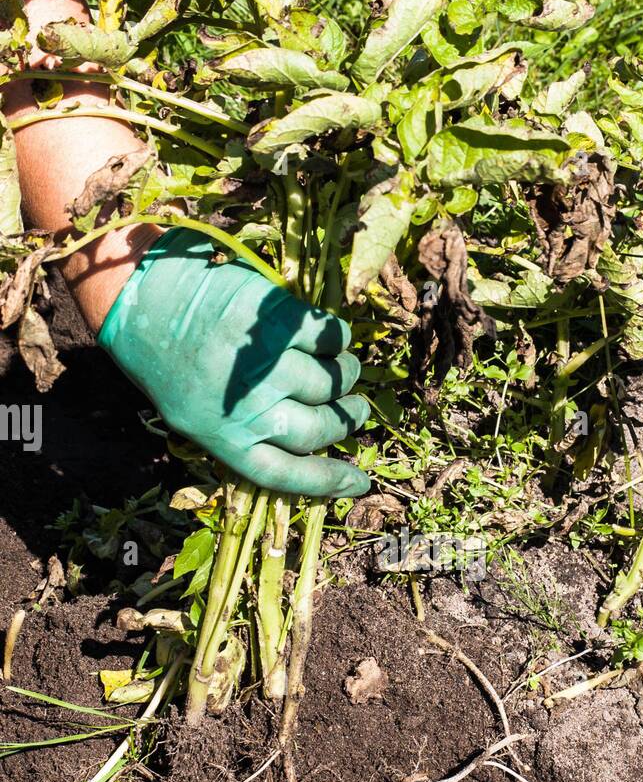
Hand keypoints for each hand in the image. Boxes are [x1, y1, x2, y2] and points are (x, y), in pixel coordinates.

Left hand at [98, 228, 370, 496]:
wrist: (142, 298)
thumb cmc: (168, 362)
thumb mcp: (193, 416)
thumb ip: (243, 434)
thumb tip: (308, 445)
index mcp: (226, 439)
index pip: (291, 475)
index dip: (331, 481)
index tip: (361, 483)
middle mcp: (248, 408)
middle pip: (320, 428)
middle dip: (348, 420)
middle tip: (358, 410)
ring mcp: (263, 363)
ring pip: (331, 381)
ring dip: (346, 376)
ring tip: (344, 369)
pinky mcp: (274, 320)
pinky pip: (328, 337)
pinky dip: (338, 339)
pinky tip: (332, 338)